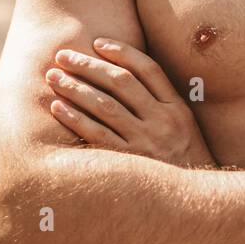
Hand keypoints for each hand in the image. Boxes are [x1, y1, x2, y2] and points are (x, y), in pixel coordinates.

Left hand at [45, 39, 216, 167]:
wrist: (191, 201)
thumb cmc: (183, 160)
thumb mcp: (184, 127)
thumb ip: (161, 103)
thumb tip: (127, 76)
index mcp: (177, 108)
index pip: (148, 69)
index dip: (122, 52)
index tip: (98, 42)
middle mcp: (162, 121)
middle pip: (121, 83)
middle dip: (89, 65)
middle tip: (63, 55)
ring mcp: (145, 142)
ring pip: (105, 106)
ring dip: (75, 88)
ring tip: (53, 77)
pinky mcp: (127, 163)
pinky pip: (96, 135)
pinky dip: (75, 119)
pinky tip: (57, 108)